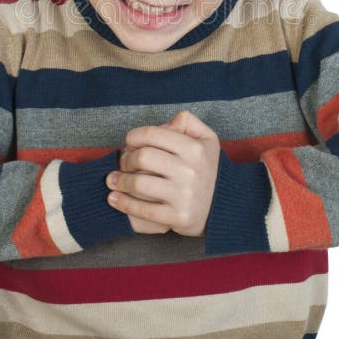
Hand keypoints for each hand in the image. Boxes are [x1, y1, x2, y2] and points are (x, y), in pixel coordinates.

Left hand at [105, 110, 219, 236]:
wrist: (226, 204)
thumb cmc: (208, 168)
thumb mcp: (207, 139)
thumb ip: (189, 122)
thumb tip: (169, 122)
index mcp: (194, 149)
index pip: (153, 134)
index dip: (135, 136)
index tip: (129, 142)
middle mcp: (189, 171)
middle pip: (143, 157)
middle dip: (126, 159)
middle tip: (123, 163)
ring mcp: (183, 195)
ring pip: (139, 184)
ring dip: (119, 181)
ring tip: (112, 180)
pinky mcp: (178, 217)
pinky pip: (144, 210)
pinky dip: (124, 204)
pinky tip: (114, 199)